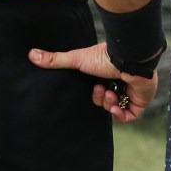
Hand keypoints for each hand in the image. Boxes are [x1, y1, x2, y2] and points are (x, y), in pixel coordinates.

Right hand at [28, 42, 157, 122]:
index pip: (98, 91)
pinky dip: (119, 114)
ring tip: (110, 93)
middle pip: (106, 101)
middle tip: (101, 91)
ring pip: (116, 109)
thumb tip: (31, 54)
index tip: (93, 89)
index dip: (94, 95)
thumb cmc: (105, 57)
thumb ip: (56, 60)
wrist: (130, 59)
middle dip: (100, 99)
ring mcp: (131, 92)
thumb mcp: (77, 59)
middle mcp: (120, 83)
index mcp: (107, 75)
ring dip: (109, 104)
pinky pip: (129, 116)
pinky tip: (115, 106)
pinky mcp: (140, 101)